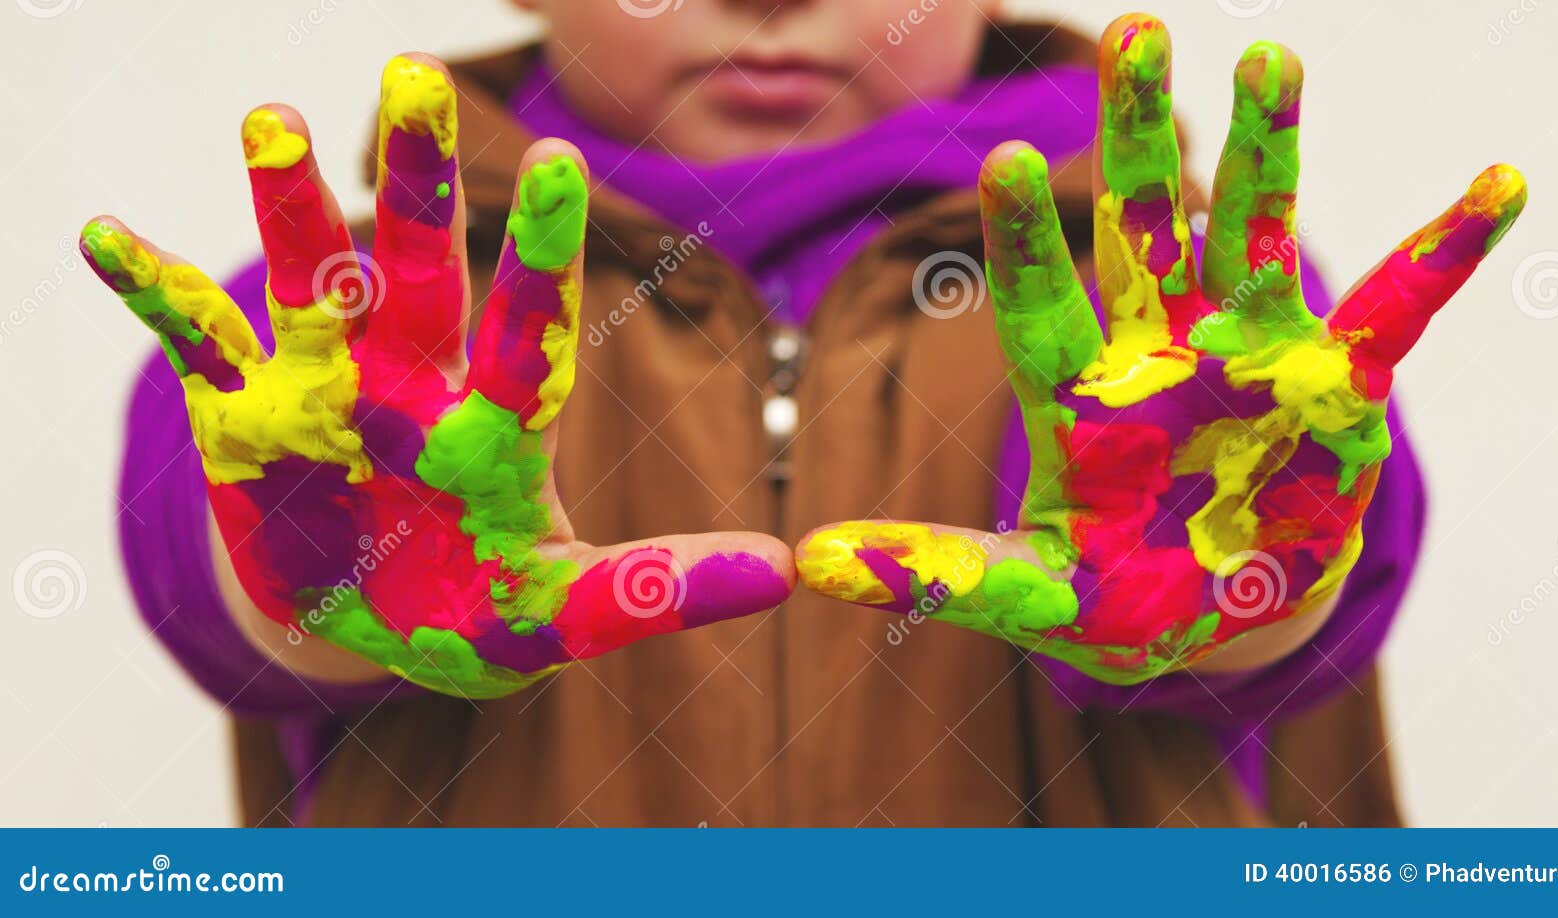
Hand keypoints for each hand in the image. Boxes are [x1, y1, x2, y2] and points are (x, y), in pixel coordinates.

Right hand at [82, 54, 792, 698]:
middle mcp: (415, 379)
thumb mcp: (563, 616)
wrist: (377, 630)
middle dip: (419, 180)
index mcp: (497, 420)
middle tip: (415, 73)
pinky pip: (198, 341)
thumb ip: (656, 592)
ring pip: (312, 276)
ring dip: (290, 204)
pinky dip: (155, 291)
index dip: (543, 249)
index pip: (526, 323)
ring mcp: (327, 389)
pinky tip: (105, 235)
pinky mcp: (248, 415)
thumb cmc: (478, 612)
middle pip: (421, 265)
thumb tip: (786, 574)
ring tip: (272, 118)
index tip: (564, 158)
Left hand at [795, 15, 1524, 683]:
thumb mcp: (1037, 594)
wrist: (1219, 612)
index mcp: (1080, 393)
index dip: (1029, 236)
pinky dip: (1444, 251)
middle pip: (1145, 226)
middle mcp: (1160, 349)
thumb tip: (813, 564)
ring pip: (1254, 233)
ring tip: (1275, 58)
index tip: (1007, 158)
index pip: (1044, 300)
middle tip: (1135, 29)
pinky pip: (1396, 306)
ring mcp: (1251, 355)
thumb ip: (944, 576)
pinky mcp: (1335, 383)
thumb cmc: (1122, 600)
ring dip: (1268, 151)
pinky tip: (1498, 183)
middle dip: (1142, 136)